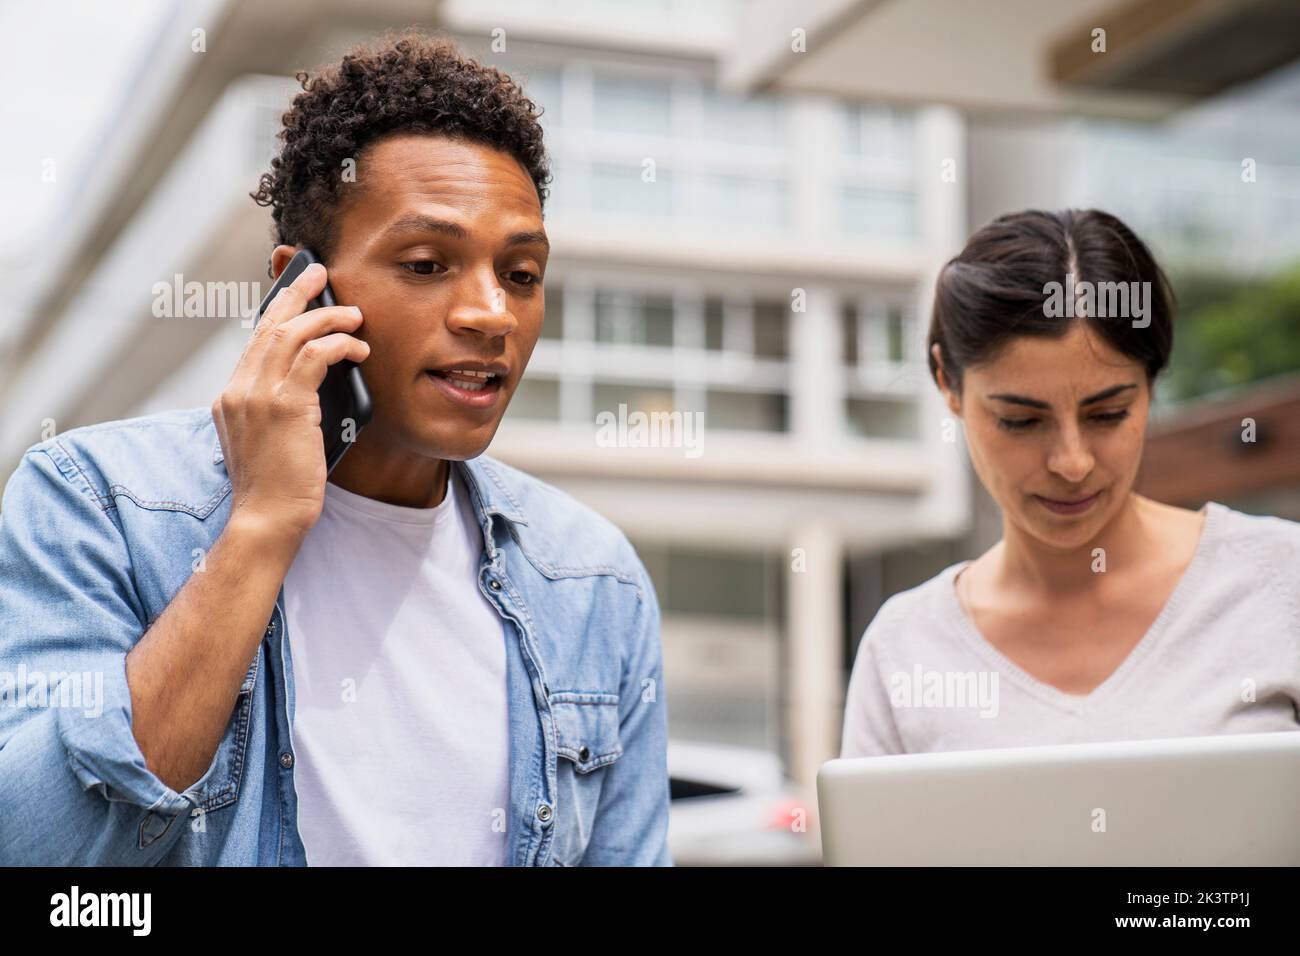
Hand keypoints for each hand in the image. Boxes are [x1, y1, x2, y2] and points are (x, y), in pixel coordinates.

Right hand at [211, 262, 369, 541]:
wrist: (266, 522)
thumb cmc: (278, 492)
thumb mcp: (271, 443)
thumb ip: (281, 412)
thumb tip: (316, 388)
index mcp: (230, 399)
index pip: (254, 342)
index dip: (277, 313)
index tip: (295, 295)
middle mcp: (237, 391)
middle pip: (267, 325)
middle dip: (295, 293)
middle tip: (318, 272)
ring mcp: (257, 397)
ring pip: (291, 333)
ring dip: (326, 316)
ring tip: (353, 313)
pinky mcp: (284, 407)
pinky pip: (314, 356)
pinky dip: (339, 344)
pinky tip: (358, 348)